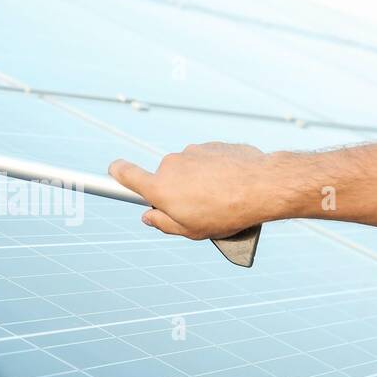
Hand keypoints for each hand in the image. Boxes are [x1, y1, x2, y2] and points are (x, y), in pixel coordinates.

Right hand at [109, 142, 270, 238]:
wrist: (262, 186)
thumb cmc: (225, 213)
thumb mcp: (191, 231)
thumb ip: (163, 224)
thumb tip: (149, 217)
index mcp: (160, 187)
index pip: (125, 173)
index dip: (116, 173)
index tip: (113, 171)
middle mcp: (171, 164)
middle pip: (165, 179)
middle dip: (176, 192)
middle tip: (197, 210)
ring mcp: (193, 152)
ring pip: (188, 170)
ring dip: (198, 182)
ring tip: (221, 200)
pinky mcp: (213, 145)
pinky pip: (207, 161)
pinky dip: (215, 172)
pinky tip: (232, 186)